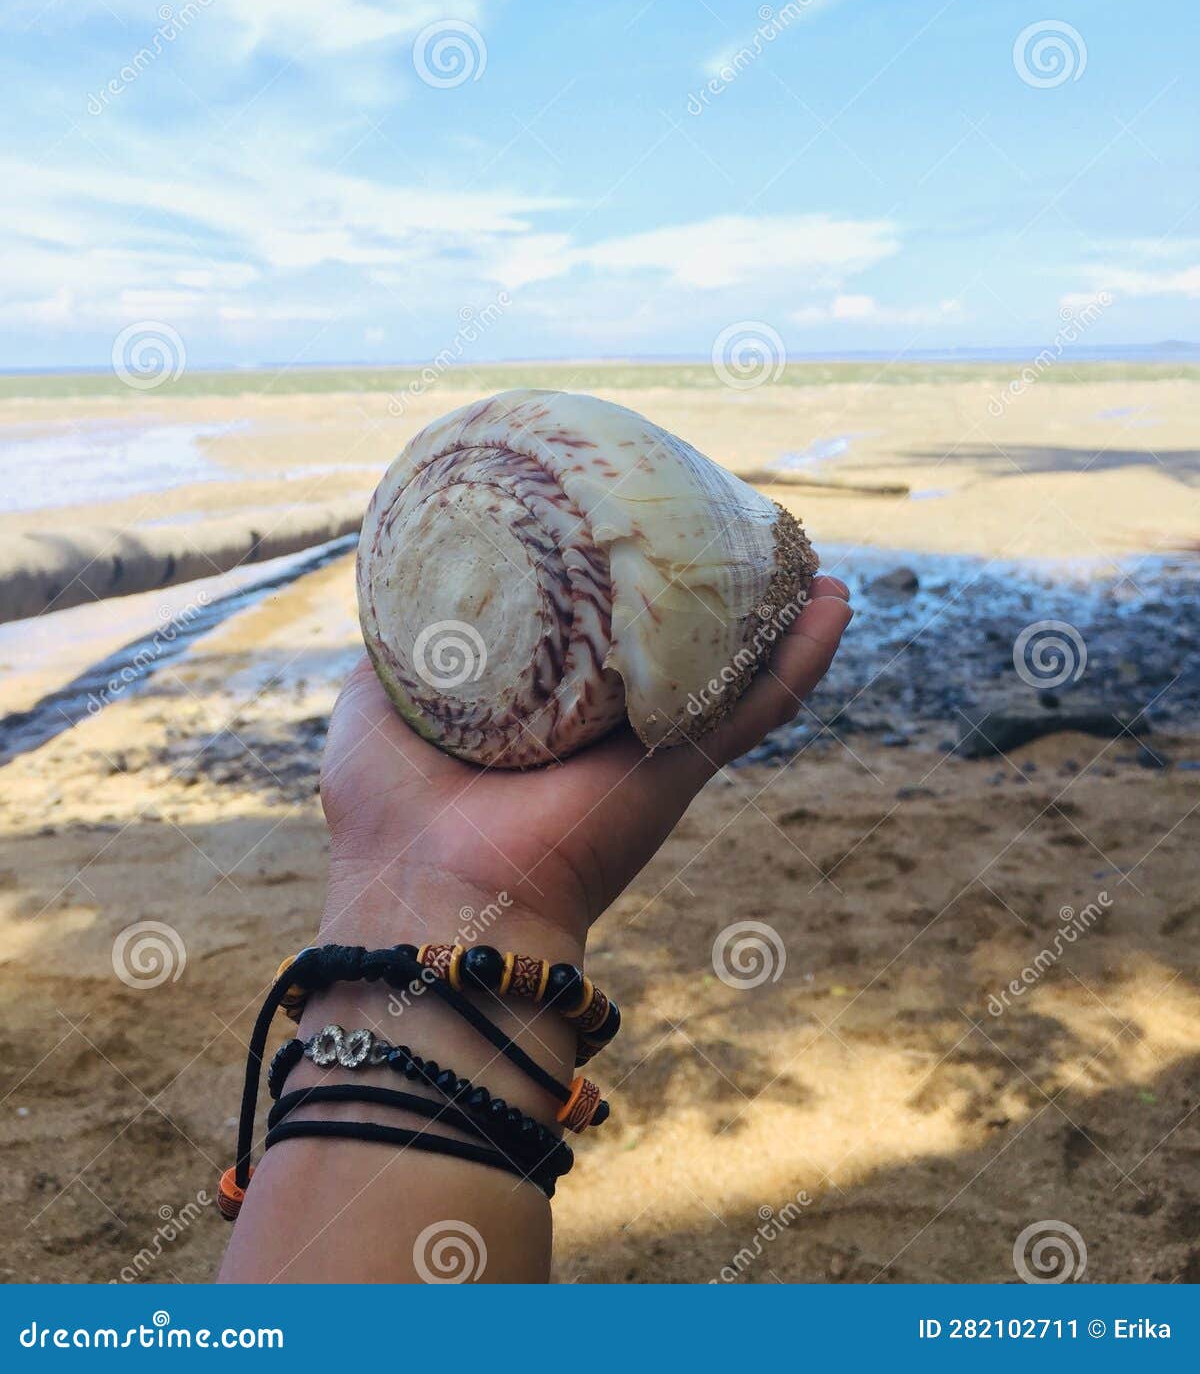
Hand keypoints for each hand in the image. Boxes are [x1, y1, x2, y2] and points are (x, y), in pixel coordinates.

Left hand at [318, 576, 851, 946]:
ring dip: (778, 618)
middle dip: (714, 599)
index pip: (597, 636)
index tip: (643, 524)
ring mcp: (647, 747)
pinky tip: (834, 610)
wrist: (426, 899)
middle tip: (742, 539)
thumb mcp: (380, 703)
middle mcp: (602, 725)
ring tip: (813, 566)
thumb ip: (400, 648)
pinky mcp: (677, 769)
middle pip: (677, 648)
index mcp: (540, 710)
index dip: (625, 583)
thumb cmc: (390, 813)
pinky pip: (754, 708)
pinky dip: (801, 661)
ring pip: (732, 671)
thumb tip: (405, 582)